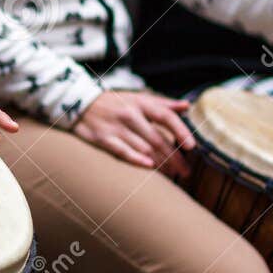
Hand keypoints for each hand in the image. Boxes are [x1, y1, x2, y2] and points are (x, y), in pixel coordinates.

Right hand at [74, 90, 195, 170]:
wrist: (79, 103)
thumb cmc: (114, 102)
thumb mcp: (137, 98)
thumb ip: (163, 104)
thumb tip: (187, 106)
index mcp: (141, 103)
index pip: (166, 116)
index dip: (181, 131)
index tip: (192, 147)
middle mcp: (130, 115)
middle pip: (157, 138)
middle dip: (174, 157)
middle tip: (186, 171)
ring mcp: (116, 127)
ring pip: (143, 148)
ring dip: (160, 163)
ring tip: (171, 174)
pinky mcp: (103, 138)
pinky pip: (122, 151)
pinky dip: (136, 160)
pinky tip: (149, 167)